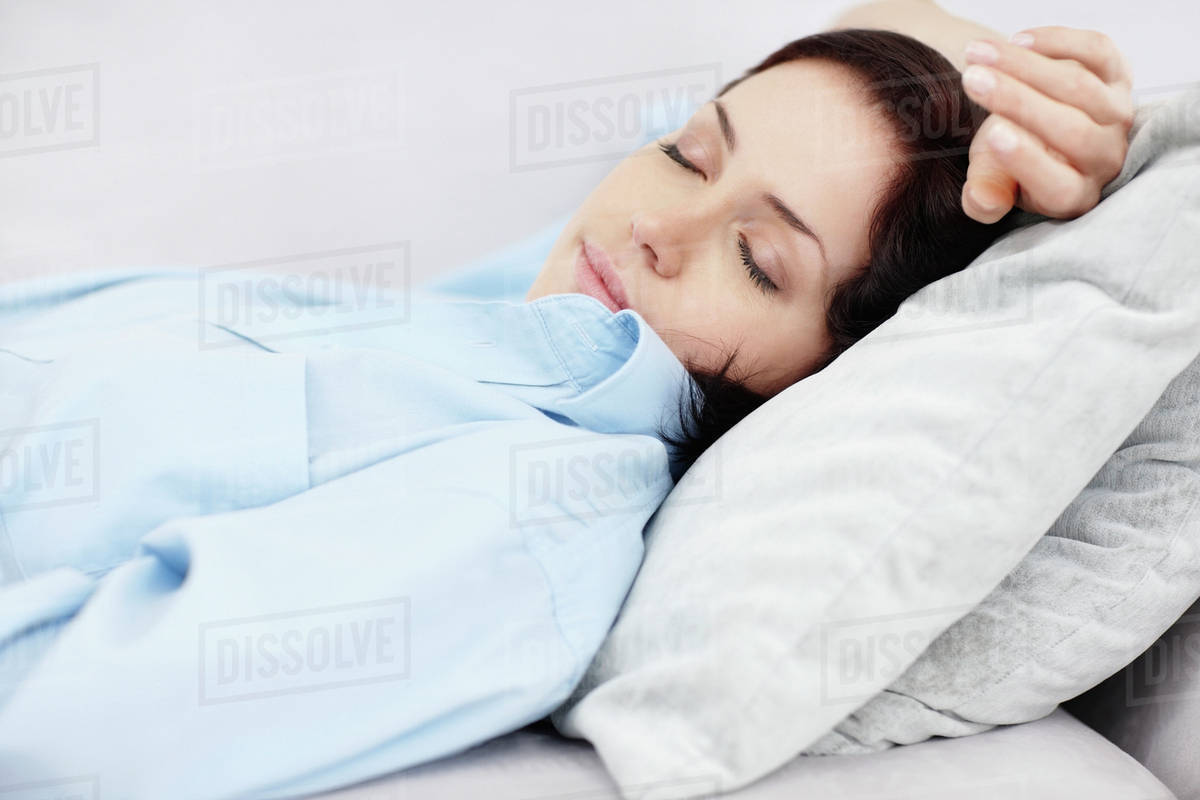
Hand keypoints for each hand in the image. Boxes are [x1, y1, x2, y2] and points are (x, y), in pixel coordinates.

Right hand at [958, 26, 1134, 222]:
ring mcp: (1117, 115)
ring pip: (1079, 86)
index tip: (994, 136)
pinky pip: (1096, 51)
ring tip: (978, 53)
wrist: (1034, 124)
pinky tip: (1018, 40)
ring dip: (1023, 64)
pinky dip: (1056, 41)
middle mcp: (1104, 158)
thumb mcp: (991, 180)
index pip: (1058, 186)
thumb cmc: (1010, 159)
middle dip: (1016, 101)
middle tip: (972, 80)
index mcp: (1073, 196)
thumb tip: (982, 200)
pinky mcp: (1119, 75)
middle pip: (1069, 129)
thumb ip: (984, 195)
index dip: (1028, 161)